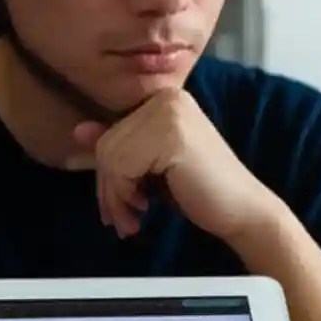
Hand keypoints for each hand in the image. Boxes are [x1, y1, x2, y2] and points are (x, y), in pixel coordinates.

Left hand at [70, 88, 284, 242]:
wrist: (242, 210)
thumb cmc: (198, 190)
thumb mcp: (150, 166)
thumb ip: (119, 146)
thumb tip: (77, 131)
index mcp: (162, 100)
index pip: (110, 133)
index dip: (107, 173)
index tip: (115, 205)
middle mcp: (166, 98)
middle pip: (106, 144)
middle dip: (108, 190)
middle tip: (120, 220)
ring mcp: (169, 113)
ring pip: (110, 156)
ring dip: (116, 198)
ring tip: (131, 221)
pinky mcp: (171, 135)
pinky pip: (123, 166)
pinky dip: (126, 195)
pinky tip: (145, 209)